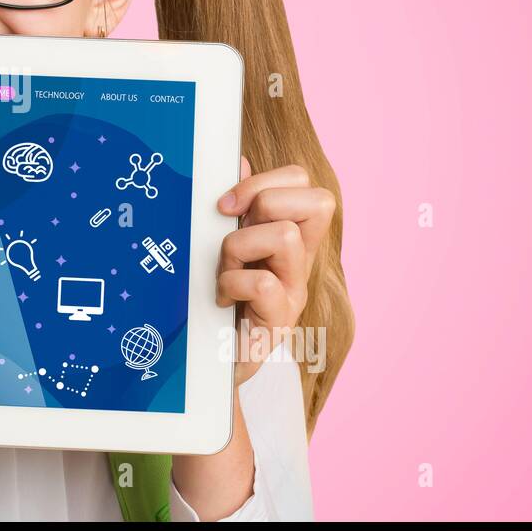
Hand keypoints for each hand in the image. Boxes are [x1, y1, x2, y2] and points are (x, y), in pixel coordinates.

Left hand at [216, 157, 334, 386]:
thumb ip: (237, 209)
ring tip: (223, 270)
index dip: (267, 180)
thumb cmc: (217, 301)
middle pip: (320, 201)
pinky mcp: (280, 322)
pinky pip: (263, 283)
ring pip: (287, 237)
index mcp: (290, 236)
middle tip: (232, 227)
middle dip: (265, 203)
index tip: (226, 204)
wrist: (211, 368)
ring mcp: (295, 291)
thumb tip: (237, 162)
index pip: (305, 183)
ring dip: (240, 246)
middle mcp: (301, 261)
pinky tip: (220, 299)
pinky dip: (232, 283)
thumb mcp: (225, 248)